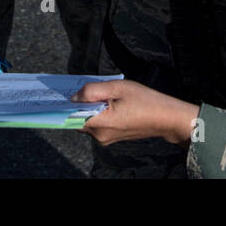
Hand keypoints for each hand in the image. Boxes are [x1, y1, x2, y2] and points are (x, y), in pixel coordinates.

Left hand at [75, 80, 199, 144]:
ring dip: (90, 107)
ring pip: (88, 120)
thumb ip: (93, 90)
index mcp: (100, 124)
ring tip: (99, 91)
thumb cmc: (146, 101)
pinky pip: (98, 123)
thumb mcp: (118, 88)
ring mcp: (106, 139)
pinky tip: (107, 100)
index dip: (65, 105)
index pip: (72, 117)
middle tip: (81, 86)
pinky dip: (98, 112)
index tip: (59, 94)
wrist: (167, 118)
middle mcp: (100, 136)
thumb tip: (74, 96)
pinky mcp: (113, 137)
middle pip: (79, 118)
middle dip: (79, 103)